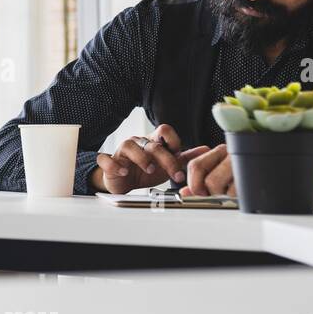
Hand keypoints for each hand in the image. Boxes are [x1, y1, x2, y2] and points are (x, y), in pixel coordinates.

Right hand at [91, 123, 209, 194]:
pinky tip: (124, 173)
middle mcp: (137, 143)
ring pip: (129, 146)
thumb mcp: (167, 165)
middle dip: (166, 159)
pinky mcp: (108, 162)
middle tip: (175, 176)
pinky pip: (106, 159)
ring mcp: (121, 152)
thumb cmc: (144, 172)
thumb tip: (206, 150)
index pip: (164, 130)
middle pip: (152, 143)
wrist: (122, 183)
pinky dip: (115, 165)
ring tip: (150, 170)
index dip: (173, 140)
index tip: (179, 155)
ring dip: (142, 159)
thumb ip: (185, 158)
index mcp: (152, 142)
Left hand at [181, 146, 312, 199]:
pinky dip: (240, 198)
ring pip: (219, 185)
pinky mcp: (259, 170)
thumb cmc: (262, 174)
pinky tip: (250, 194)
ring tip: (238, 194)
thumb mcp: (230, 174)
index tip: (197, 193)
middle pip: (205, 177)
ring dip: (225, 197)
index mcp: (223, 150)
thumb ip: (204, 180)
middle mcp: (233, 151)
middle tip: (219, 197)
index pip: (196, 165)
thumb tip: (185, 191)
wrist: (304, 171)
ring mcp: (246, 160)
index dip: (193, 183)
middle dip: (207, 193)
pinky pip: (239, 191)